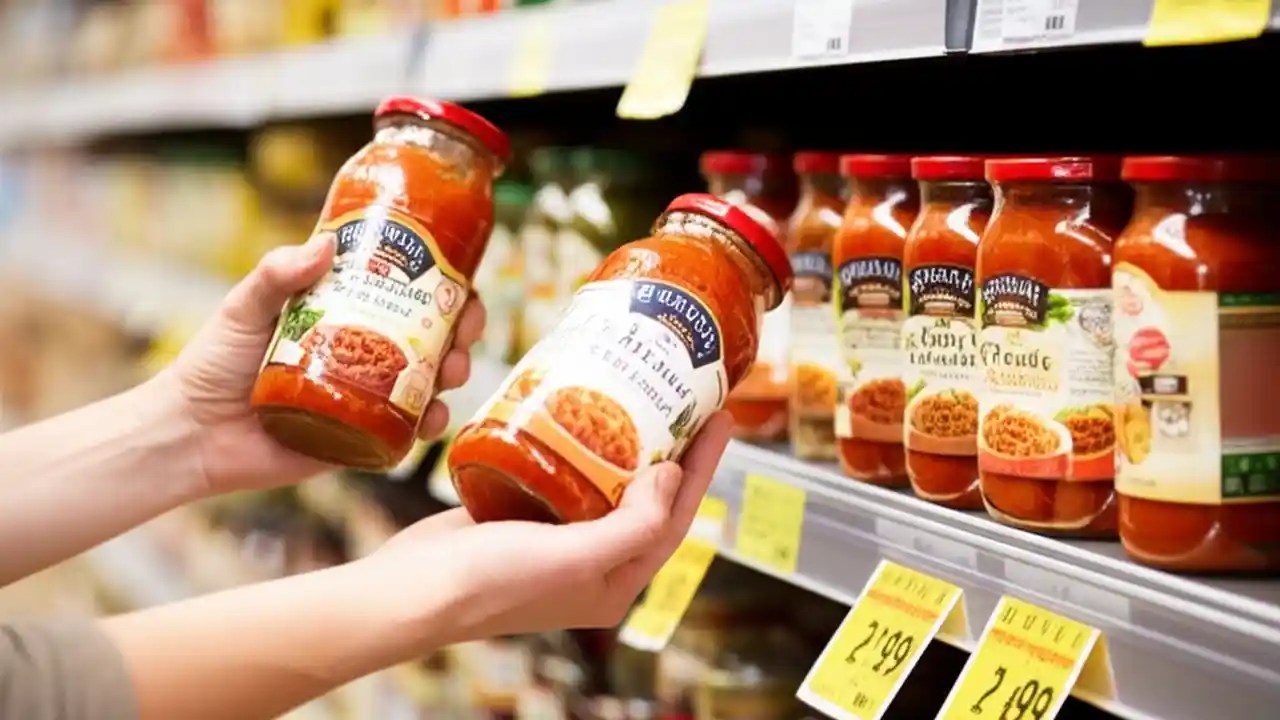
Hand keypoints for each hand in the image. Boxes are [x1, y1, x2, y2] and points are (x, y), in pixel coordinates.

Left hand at [161, 233, 485, 494]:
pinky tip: (433, 418)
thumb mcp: (244, 307)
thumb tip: (326, 247)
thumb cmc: (212, 363)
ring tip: (450, 374)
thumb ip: (277, 274)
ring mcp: (365, 395)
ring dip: (454, 374)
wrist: (191, 433)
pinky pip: (406, 431)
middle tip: (465, 334)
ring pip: (429, 382)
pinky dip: (429, 424)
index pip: (406, 293)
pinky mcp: (360, 437)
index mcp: (343, 313)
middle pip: (432, 336)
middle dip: (462, 333)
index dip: (444, 288)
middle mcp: (363, 351)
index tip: (461, 285)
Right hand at [363, 412, 733, 646]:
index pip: (674, 520)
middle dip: (674, 452)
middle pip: (647, 499)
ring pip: (609, 483)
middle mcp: (593, 564)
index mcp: (614, 584)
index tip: (719, 419)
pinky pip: (569, 474)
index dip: (701, 470)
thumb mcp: (575, 559)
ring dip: (630, 443)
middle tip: (692, 399)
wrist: (414, 588)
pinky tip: (588, 411)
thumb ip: (633, 526)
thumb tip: (671, 478)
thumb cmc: (493, 582)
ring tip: (648, 396)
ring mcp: (559, 539)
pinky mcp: (527, 515)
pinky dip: (582, 445)